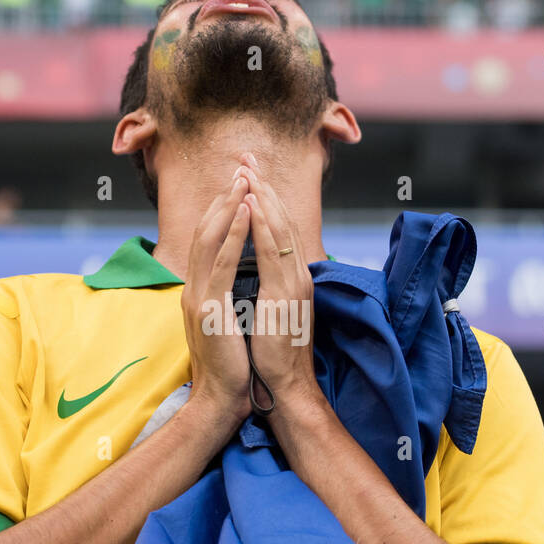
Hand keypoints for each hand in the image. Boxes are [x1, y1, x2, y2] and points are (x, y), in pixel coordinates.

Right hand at [181, 170, 253, 426]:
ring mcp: (199, 298)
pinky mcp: (211, 309)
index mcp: (199, 292)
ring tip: (243, 178)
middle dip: (224, 198)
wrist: (220, 401)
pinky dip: (234, 233)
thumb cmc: (231, 367)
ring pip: (211, 239)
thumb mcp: (225, 324)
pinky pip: (224, 262)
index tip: (238, 186)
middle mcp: (194, 289)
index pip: (207, 242)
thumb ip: (225, 299)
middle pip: (205, 231)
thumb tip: (235, 282)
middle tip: (241, 168)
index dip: (221, 211)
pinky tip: (245, 212)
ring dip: (228, 206)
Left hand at [236, 154, 320, 407]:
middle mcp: (296, 274)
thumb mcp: (268, 313)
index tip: (248, 174)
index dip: (263, 200)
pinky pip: (273, 250)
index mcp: (291, 278)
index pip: (277, 230)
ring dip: (262, 195)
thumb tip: (252, 271)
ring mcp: (293, 282)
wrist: (285, 387)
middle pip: (280, 219)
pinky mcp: (285, 294)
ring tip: (248, 168)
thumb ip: (266, 288)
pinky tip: (253, 203)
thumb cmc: (273, 356)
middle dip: (262, 186)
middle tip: (247, 156)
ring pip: (279, 228)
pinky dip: (263, 223)